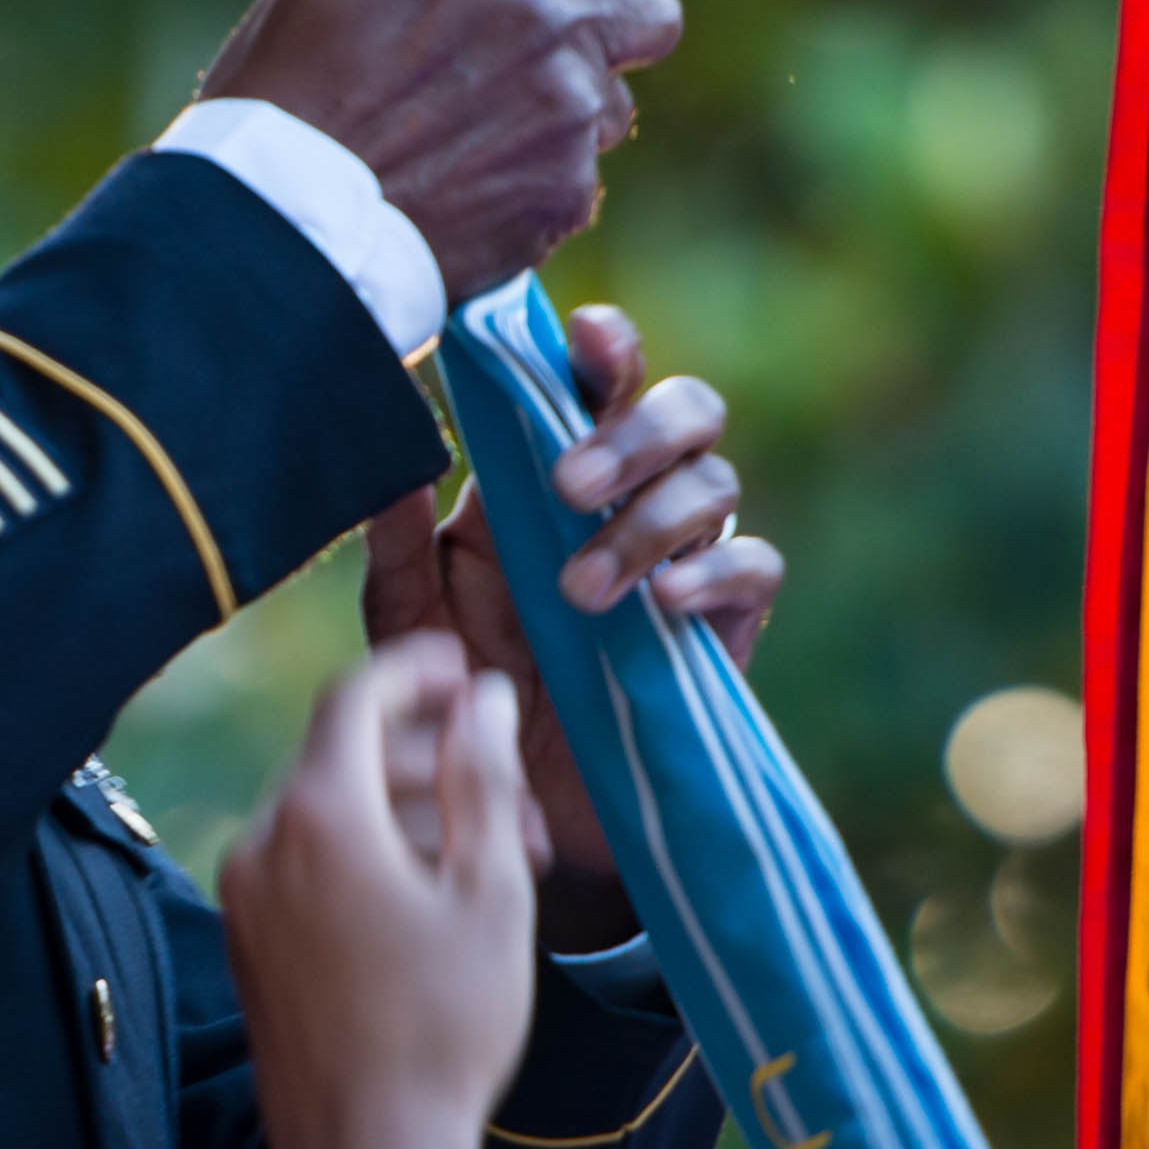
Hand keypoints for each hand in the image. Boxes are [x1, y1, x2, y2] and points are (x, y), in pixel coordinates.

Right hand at [194, 0, 682, 301]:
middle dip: (615, 31)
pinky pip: (580, 177)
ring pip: (616, 103)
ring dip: (569, 116)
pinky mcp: (568, 188)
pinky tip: (470, 188)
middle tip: (557, 57)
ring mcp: (569, 107)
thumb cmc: (289, 87)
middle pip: (655, 11)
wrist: (285, 216)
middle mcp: (550, 16)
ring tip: (480, 136)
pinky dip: (538, 184)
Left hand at [219, 639, 547, 1148]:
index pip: (355, 699)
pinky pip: (308, 868)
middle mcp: (261, 845)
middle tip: (511, 789)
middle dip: (432, 759)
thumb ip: (482, 781)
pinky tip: (437, 902)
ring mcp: (245, 899)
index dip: (415, 671)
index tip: (467, 667)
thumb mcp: (490, 893)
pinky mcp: (249, 945)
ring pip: (330, 816)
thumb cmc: (444, 1029)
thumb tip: (482, 702)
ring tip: (497, 859)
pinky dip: (369, 859)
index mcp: (318, 817)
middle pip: (344, 758)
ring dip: (409, 816)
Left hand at [361, 303, 786, 944]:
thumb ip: (397, 546)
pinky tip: (663, 603)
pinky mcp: (726, 625)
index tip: (582, 337)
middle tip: (567, 488)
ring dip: (649, 521)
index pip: (599, 381)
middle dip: (634, 431)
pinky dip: (715, 572)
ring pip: (717, 482)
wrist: (519, 811)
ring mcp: (684, 559)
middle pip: (685, 408)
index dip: (606, 344)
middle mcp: (631, 501)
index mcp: (554, 476)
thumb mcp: (410, 624)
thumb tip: (392, 461)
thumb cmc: (460, 698)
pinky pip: (757, 565)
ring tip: (581, 593)